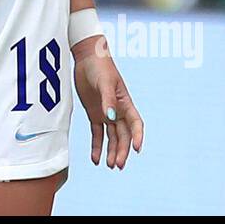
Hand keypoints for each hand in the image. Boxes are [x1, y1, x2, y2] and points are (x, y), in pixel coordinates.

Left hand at [72, 41, 143, 169]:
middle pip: (123, 135)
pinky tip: (95, 159)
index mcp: (125, 103)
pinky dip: (97, 146)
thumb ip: (108, 100)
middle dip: (121, 150)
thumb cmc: (100, 67)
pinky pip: (97, 134)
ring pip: (111, 137)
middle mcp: (118, 111)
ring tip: (109, 165)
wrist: (86, 58)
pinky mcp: (94, 114)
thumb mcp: (105, 82)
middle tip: (117, 165)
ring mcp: (106, 113)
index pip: (135, 124)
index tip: (137, 149)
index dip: (138, 136)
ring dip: (111, 151)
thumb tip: (111, 118)